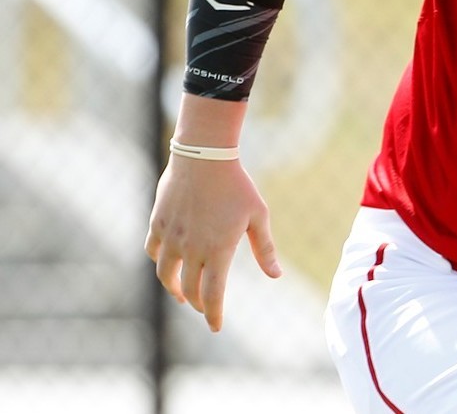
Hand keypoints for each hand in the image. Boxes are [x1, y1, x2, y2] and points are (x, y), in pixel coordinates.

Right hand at [144, 155, 281, 331]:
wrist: (205, 156)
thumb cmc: (237, 186)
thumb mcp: (258, 216)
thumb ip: (264, 249)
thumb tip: (276, 276)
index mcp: (218, 249)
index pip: (213, 294)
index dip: (214, 314)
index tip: (216, 327)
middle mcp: (191, 248)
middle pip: (189, 288)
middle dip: (198, 302)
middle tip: (205, 307)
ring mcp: (171, 236)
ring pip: (166, 274)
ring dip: (174, 288)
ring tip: (183, 292)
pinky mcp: (157, 223)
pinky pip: (153, 251)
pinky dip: (161, 262)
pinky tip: (168, 264)